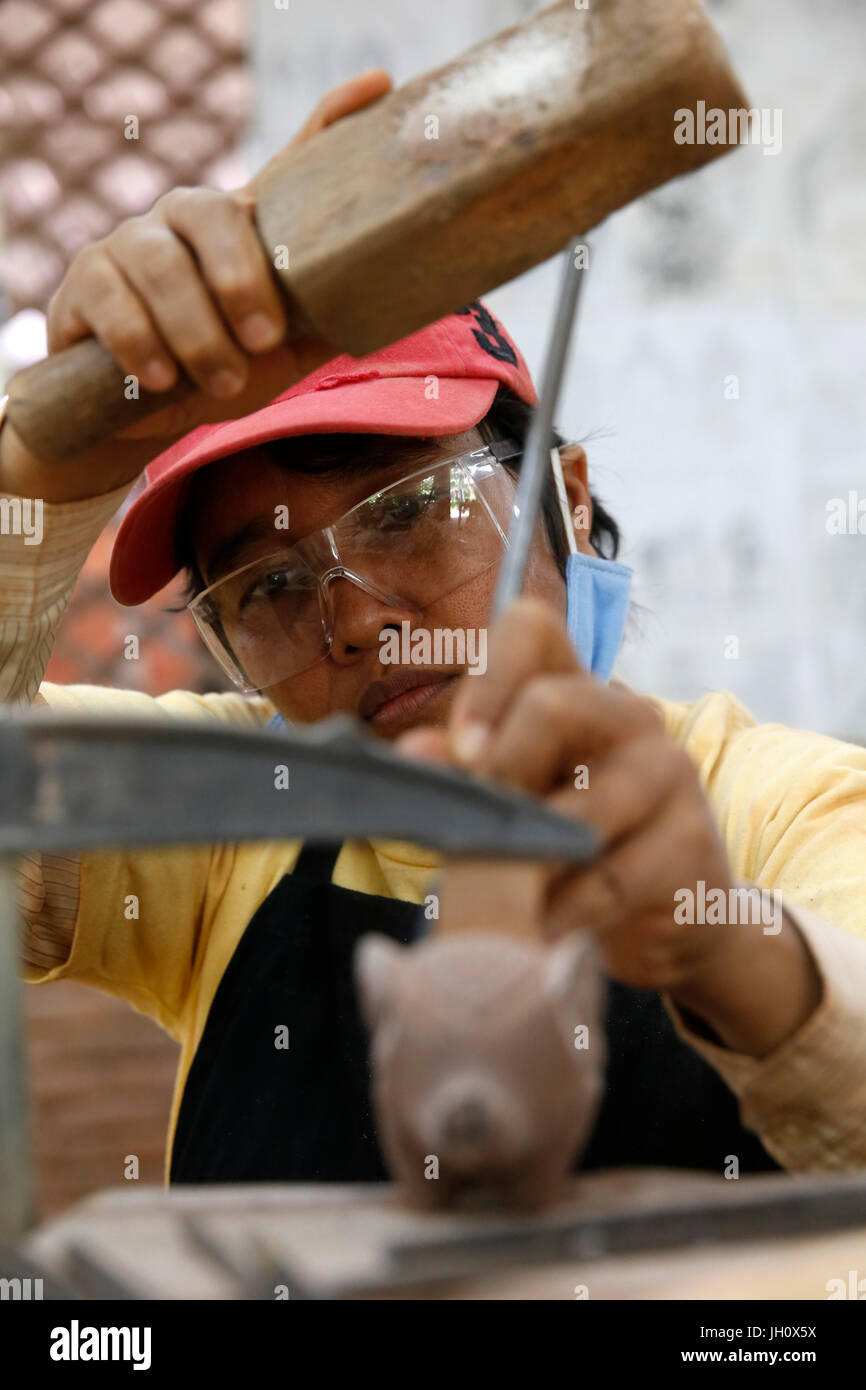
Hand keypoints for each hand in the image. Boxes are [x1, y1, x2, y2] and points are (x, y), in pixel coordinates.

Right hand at [0, 70, 391, 497]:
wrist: (139, 413)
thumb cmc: (217, 373)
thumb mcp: (280, 354)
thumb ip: (319, 323)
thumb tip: (385, 304)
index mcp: (241, 228)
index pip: (287, 167)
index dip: (329, 122)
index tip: (376, 86)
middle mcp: (185, 218)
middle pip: (213, 216)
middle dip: (240, 281)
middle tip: (264, 341)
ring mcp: (129, 242)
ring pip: (162, 266)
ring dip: (197, 332)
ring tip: (220, 382)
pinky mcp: (87, 281)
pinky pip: (112, 301)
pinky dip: (140, 342)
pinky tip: (160, 377)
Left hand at [399, 597, 820, 1054]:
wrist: (671, 918)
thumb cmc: (576, 846)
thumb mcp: (516, 803)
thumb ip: (463, 774)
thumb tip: (415, 753)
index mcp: (575, 690)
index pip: (531, 627)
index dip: (486, 679)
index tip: (463, 749)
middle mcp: (629, 716)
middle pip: (552, 703)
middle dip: (502, 772)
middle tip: (484, 826)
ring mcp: (669, 773)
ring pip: (579, 809)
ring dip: (529, 864)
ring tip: (508, 899)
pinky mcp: (693, 840)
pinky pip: (607, 878)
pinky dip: (562, 912)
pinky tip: (545, 927)